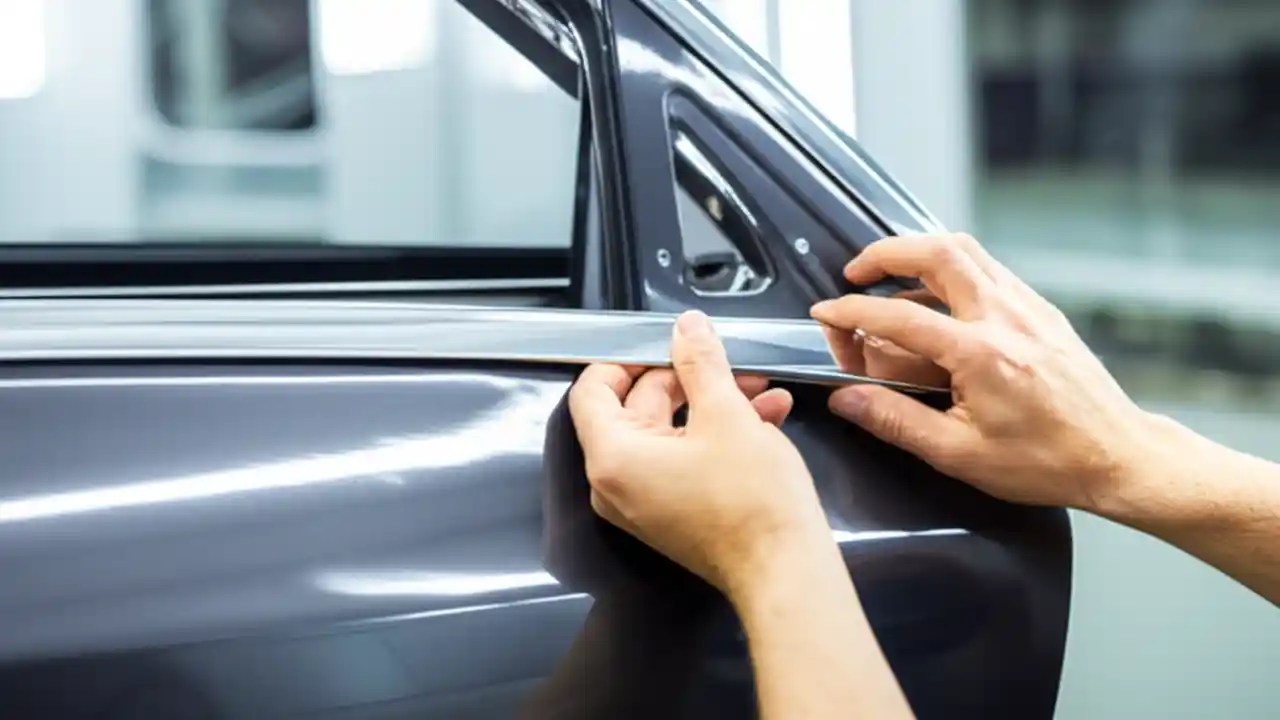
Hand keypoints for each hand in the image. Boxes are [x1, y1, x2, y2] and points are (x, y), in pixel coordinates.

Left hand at [568, 310, 831, 598]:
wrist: (784, 572)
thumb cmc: (751, 502)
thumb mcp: (726, 414)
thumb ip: (700, 363)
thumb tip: (686, 328)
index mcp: (613, 457)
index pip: (591, 390)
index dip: (627, 358)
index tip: (666, 343)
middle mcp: (616, 484)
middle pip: (635, 408)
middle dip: (687, 379)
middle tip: (728, 362)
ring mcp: (644, 502)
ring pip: (669, 432)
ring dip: (713, 403)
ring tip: (760, 388)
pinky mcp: (672, 514)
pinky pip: (683, 460)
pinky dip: (717, 435)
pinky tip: (765, 417)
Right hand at [811, 233, 1152, 510]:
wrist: (1116, 456)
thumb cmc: (1045, 461)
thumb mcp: (958, 453)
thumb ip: (895, 420)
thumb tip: (846, 397)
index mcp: (981, 354)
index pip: (899, 317)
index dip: (852, 312)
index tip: (826, 314)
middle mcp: (1005, 318)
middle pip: (938, 252)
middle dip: (887, 253)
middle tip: (856, 272)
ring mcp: (1028, 307)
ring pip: (966, 252)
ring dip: (920, 253)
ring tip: (889, 276)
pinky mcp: (1041, 311)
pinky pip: (989, 270)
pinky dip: (952, 269)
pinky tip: (937, 298)